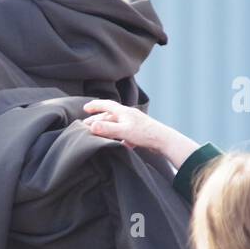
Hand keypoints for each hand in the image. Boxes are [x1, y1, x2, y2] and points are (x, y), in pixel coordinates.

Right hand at [82, 100, 199, 168]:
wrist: (164, 140)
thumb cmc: (145, 134)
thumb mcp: (123, 132)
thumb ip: (107, 129)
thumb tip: (91, 126)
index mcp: (124, 112)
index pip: (106, 105)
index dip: (95, 106)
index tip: (85, 108)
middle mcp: (128, 115)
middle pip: (109, 115)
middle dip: (97, 119)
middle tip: (85, 125)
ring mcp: (133, 123)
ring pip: (116, 124)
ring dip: (106, 128)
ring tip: (97, 134)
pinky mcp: (138, 132)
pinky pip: (124, 132)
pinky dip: (117, 136)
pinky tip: (115, 143)